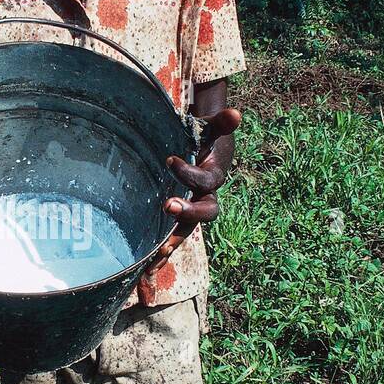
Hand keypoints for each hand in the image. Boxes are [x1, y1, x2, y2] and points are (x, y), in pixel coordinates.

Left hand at [138, 107, 241, 299]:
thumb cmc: (207, 140)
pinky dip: (161, 254)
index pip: (205, 180)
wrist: (208, 152)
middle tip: (168, 205)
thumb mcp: (214, 130)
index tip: (169, 159)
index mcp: (214, 177)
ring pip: (187, 230)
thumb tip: (236, 113)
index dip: (189, 173)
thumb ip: (223, 123)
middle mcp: (206, 198)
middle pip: (205, 212)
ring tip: (156, 255)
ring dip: (173, 242)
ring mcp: (193, 210)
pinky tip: (147, 269)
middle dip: (187, 212)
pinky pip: (172, 238)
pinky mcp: (180, 218)